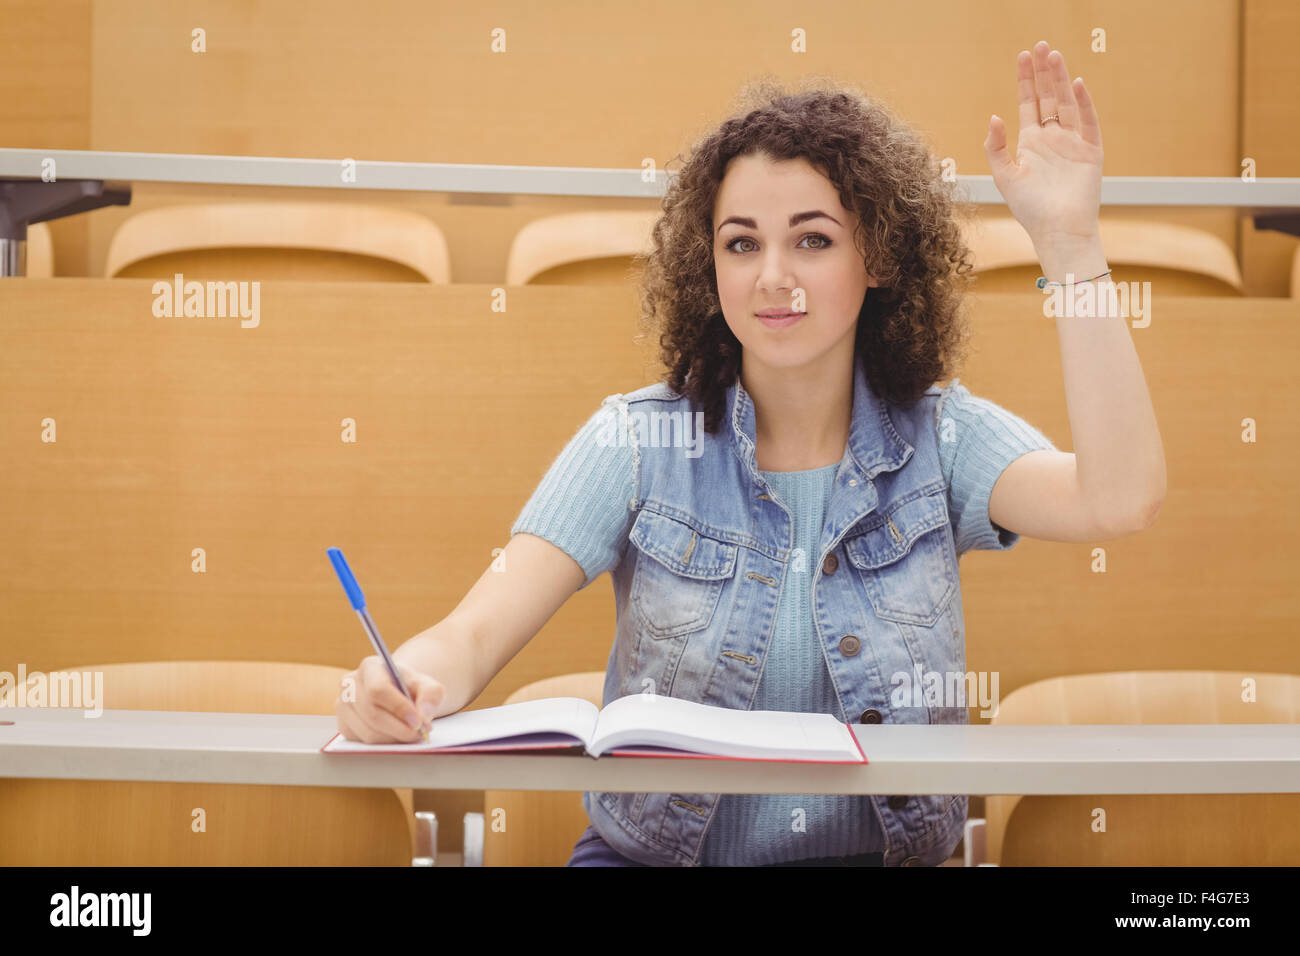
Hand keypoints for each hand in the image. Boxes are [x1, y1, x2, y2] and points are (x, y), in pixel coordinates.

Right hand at [335, 655, 445, 742]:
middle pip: (373, 714)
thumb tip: (424, 714)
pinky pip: (363, 742)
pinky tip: (396, 735)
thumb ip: (432, 694)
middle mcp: (350, 684)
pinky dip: (384, 743)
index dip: (399, 708)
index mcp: (370, 667)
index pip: (379, 689)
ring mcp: (343, 705)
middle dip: (400, 729)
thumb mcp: (427, 685)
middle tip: (420, 733)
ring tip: (412, 734)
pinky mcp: (343, 725)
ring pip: (368, 732)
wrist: (398, 692)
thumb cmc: (410, 687)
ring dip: (394, 738)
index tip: (417, 721)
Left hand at [984, 40, 1103, 246]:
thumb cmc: (1029, 209)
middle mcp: (1052, 139)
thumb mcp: (1005, 177)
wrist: (1057, 230)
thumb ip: (996, 148)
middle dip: (1044, 72)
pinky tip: (1077, 84)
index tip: (1023, 56)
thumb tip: (993, 117)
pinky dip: (1084, 103)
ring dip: (1061, 80)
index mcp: (1031, 143)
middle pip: (1049, 97)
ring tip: (1054, 56)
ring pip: (1068, 104)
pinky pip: (1088, 122)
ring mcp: (1073, 143)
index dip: (1025, 80)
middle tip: (1041, 46)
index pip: (1028, 104)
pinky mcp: (1091, 151)